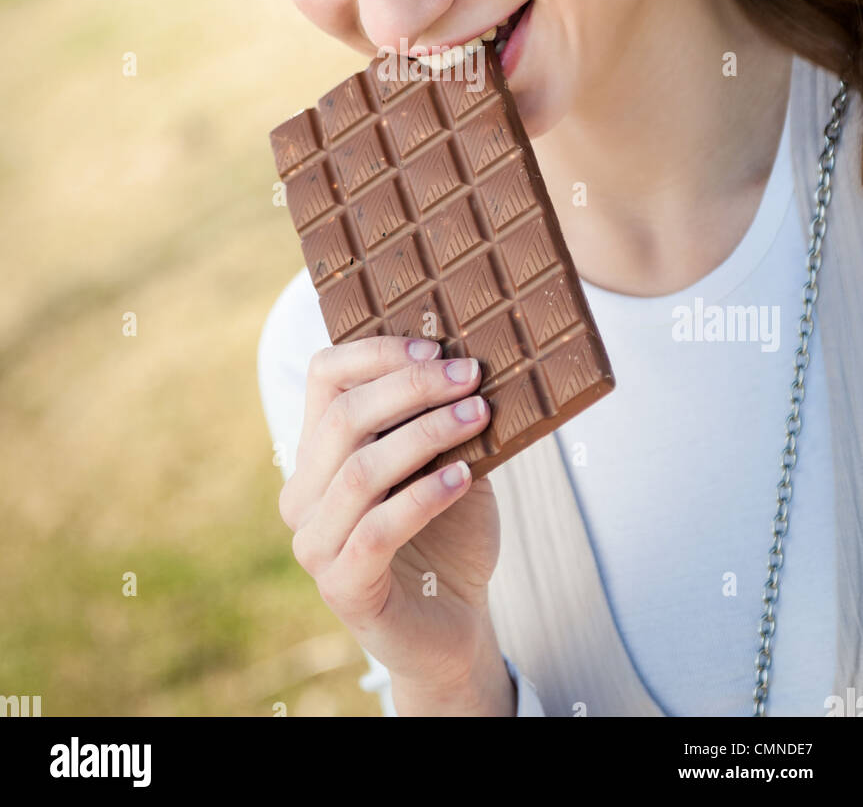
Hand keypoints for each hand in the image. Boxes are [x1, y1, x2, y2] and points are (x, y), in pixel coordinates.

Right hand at [279, 335, 503, 696]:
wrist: (453, 626)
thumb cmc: (449, 535)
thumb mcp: (445, 460)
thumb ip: (440, 418)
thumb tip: (467, 358)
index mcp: (318, 453)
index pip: (324, 376)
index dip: (376, 352)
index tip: (437, 349)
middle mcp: (303, 494)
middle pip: (344, 417)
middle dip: (412, 388)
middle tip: (470, 376)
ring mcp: (315, 544)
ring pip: (360, 469)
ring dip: (426, 434)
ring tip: (478, 416)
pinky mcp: (342, 587)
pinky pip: (378, 529)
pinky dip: (425, 494)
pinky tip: (465, 475)